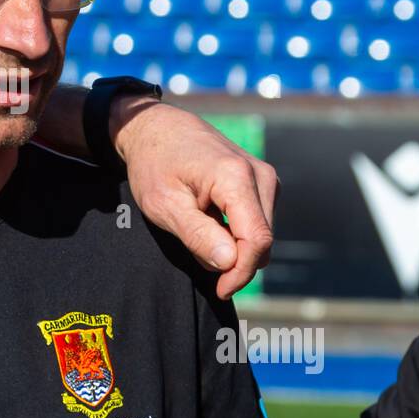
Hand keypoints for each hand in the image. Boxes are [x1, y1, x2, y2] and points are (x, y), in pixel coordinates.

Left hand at [113, 98, 276, 297]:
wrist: (156, 127)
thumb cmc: (154, 164)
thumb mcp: (164, 205)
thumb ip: (198, 235)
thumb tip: (230, 262)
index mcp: (236, 177)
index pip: (257, 240)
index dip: (241, 273)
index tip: (220, 289)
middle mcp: (260, 174)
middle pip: (263, 240)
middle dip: (233, 259)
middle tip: (192, 247)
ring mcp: (264, 176)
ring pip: (261, 233)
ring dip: (232, 244)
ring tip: (196, 224)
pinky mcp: (261, 181)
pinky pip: (257, 220)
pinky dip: (234, 230)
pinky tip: (207, 216)